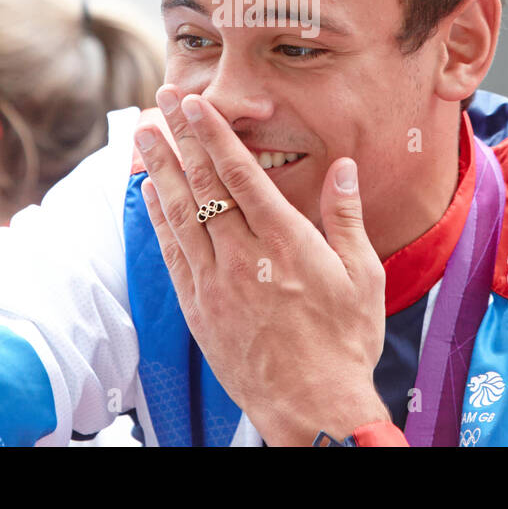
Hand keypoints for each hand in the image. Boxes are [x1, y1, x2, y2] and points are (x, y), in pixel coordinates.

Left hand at [135, 85, 389, 445]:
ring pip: (180, 214)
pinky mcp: (200, 308)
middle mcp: (244, 257)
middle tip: (162, 100)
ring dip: (161, 169)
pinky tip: (150, 193)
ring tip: (144, 134)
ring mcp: (216, 283)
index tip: (196, 104)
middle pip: (204, 185)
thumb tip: (342, 167)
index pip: (240, 175)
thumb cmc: (346, 342)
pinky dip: (159, 219)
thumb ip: (346, 217)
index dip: (214, 134)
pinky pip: (173, 253)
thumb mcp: (363, 276)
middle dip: (181, 137)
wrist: (313, 408)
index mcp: (286, 244)